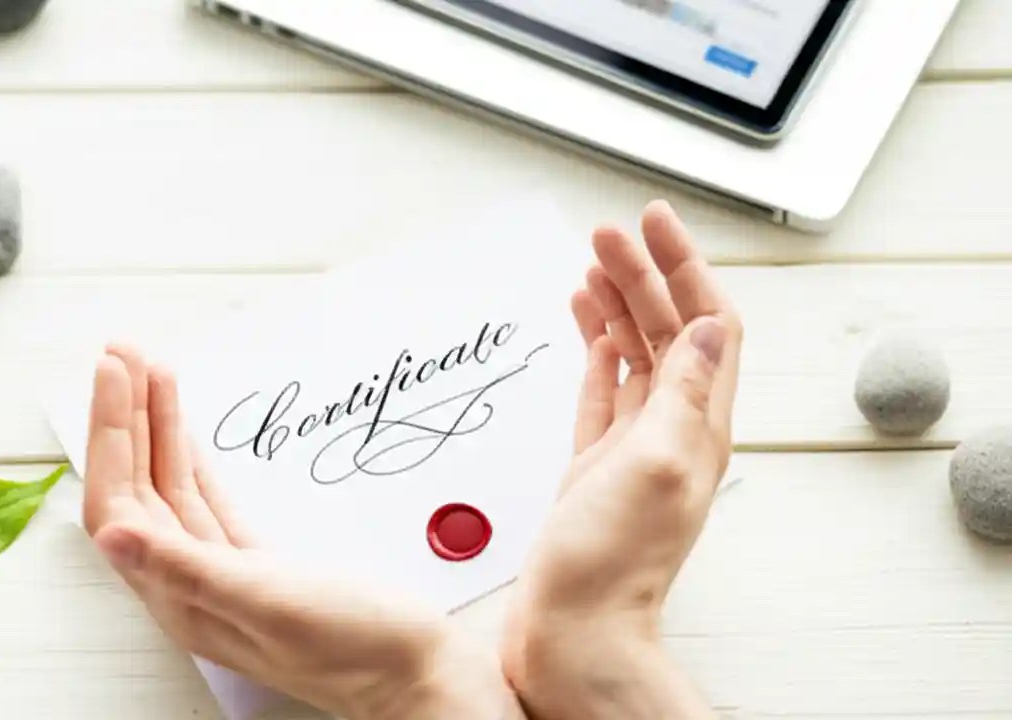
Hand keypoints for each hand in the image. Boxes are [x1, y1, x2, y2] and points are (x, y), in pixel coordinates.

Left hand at [82, 346, 524, 719]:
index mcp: (180, 596)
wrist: (417, 674)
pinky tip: (188, 431)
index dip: (112, 435)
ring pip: (172, 486)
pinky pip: (207, 498)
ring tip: (152, 371)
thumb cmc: (354, 650)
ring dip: (159, 426)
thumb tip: (112, 535)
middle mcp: (191, 584)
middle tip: (122, 352)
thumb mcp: (267, 600)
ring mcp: (224, 573)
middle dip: (127, 417)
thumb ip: (186, 567)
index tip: (114, 374)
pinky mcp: (258, 564)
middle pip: (138, 487)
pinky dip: (194, 455)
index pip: (120, 504)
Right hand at [501, 201, 742, 718]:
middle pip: (666, 330)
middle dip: (641, 273)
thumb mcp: (655, 466)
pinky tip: (585, 325)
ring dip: (616, 304)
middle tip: (606, 231)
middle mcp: (672, 430)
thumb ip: (680, 394)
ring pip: (632, 353)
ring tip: (591, 263)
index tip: (656, 222)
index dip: (686, 268)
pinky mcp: (595, 463)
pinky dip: (594, 348)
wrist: (573, 629)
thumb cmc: (610, 566)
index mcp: (698, 426)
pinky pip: (602, 389)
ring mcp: (632, 445)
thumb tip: (709, 329)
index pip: (707, 326)